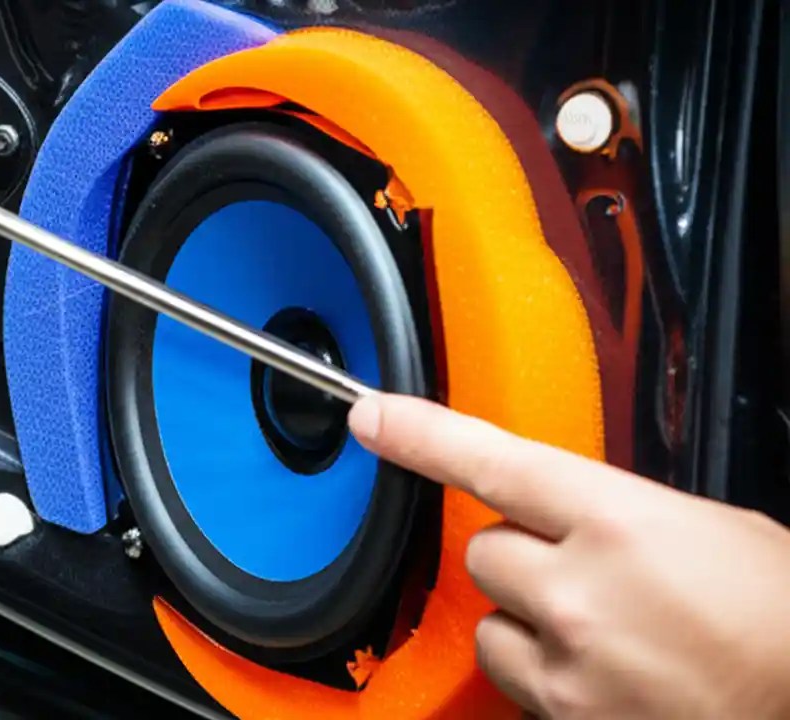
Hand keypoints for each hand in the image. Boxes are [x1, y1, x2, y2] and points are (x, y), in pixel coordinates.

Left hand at [349, 392, 789, 719]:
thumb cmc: (780, 621)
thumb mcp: (707, 530)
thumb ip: (616, 512)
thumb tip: (565, 510)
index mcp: (620, 523)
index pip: (493, 461)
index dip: (420, 434)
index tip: (370, 419)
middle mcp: (579, 591)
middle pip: (485, 549)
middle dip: (523, 555)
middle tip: (588, 574)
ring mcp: (567, 662)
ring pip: (490, 621)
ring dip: (528, 619)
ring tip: (603, 631)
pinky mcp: (563, 716)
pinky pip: (513, 679)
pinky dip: (545, 673)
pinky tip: (604, 672)